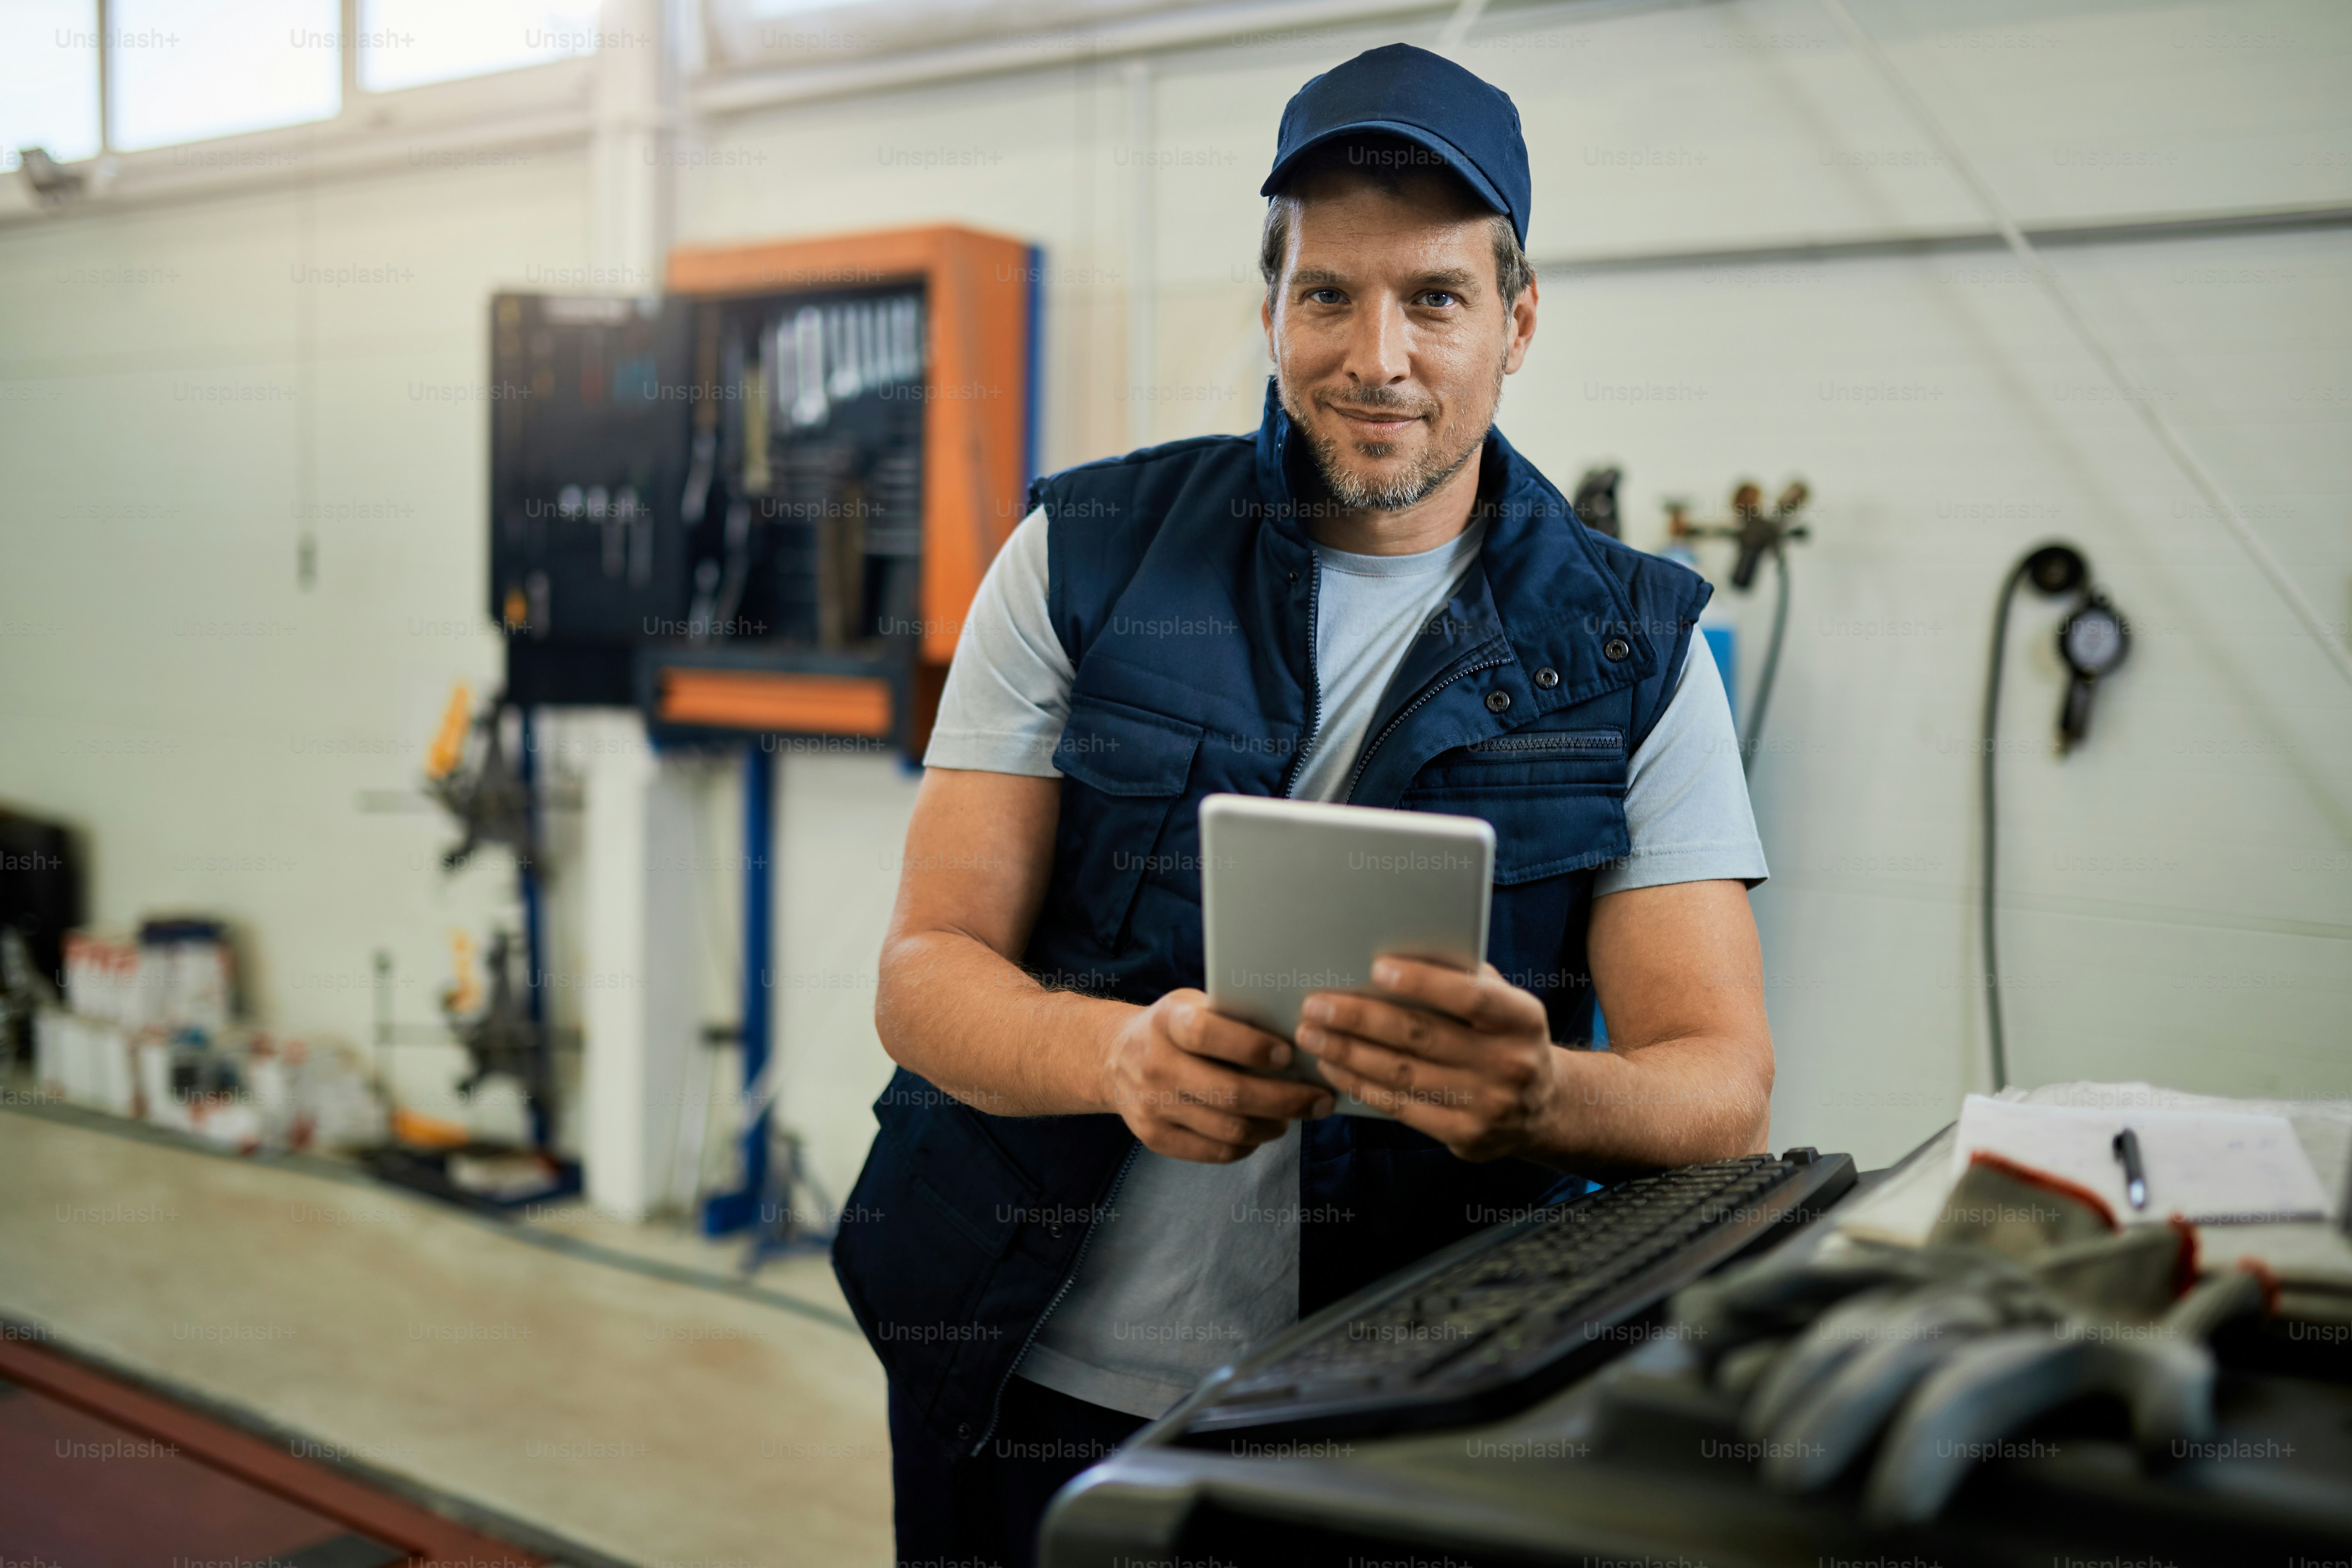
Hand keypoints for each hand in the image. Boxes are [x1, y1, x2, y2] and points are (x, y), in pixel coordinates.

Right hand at [1100, 989, 1332, 1162]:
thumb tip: (1300, 1037)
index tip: (1289, 1054)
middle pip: (1229, 1093)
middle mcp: (1155, 1065)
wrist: (1114, 1058)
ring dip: (1274, 1125)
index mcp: (1166, 1022)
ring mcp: (1152, 1106)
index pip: (1205, 1034)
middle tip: (1321, 1099)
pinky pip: (1215, 1151)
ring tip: (1297, 1114)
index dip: (1250, 1046)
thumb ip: (1233, 1016)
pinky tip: (1264, 1129)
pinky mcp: (1155, 1137)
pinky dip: (1249, 1143)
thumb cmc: (1173, 1028)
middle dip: (1286, 1099)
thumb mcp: (1193, 1005)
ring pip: (1229, 1128)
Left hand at [1294, 958, 1571, 1163]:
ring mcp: (1488, 1105)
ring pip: (1403, 1075)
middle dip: (1361, 1019)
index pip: (1471, 997)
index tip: (1377, 968)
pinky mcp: (1466, 1136)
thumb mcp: (1504, 1004)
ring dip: (1348, 1053)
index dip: (1424, 982)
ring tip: (1312, 1034)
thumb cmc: (1506, 1037)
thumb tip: (1398, 954)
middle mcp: (1510, 1064)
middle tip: (1317, 1005)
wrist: (1545, 1108)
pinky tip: (1334, 1067)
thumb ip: (1466, 979)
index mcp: (1523, 1019)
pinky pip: (1401, 1108)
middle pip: (1422, 1037)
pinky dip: (1361, 1086)